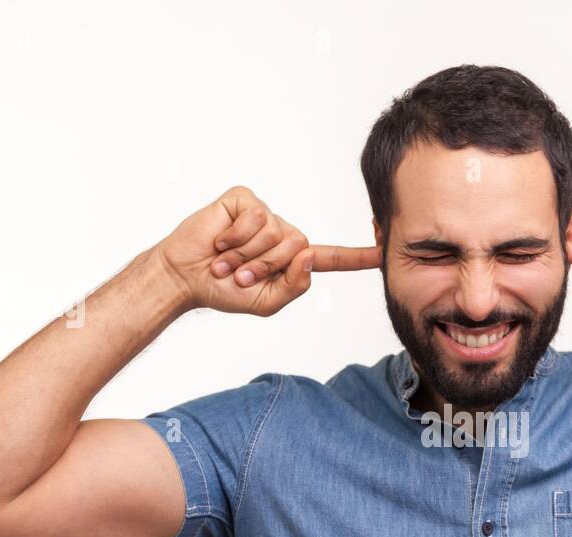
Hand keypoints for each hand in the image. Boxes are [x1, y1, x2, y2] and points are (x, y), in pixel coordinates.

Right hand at [155, 185, 380, 315]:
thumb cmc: (223, 290)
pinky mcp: (244, 200)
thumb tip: (308, 252)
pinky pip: (255, 219)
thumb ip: (293, 286)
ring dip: (246, 256)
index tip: (385, 250)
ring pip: (275, 235)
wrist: (186, 277)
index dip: (358, 257)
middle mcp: (283, 234)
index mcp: (293, 261)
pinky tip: (220, 241)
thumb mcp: (265, 302)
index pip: (332, 259)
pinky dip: (235, 237)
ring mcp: (265, 215)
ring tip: (226, 260)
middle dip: (264, 268)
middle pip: (297, 248)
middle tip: (238, 274)